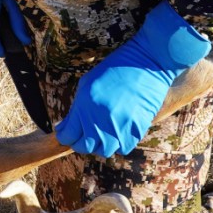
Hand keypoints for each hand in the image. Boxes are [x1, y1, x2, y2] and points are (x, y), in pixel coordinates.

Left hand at [54, 2, 211, 157]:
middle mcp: (100, 120)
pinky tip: (117, 134)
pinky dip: (119, 144)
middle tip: (82, 136)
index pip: (68, 136)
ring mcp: (120, 126)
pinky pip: (124, 147)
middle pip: (85, 147)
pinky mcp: (137, 128)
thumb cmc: (114, 68)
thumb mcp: (87, 83)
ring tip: (100, 135)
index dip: (64, 135)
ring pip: (105, 151)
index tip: (66, 132)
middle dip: (80, 143)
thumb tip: (65, 126)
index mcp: (84, 107)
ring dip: (100, 145)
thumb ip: (76, 108)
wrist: (148, 62)